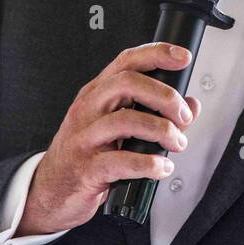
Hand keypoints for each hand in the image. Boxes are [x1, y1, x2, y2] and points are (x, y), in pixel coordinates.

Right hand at [16, 42, 201, 235]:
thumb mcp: (118, 129)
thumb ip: (156, 114)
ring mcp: (84, 138)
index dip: (157, 54)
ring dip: (162, 131)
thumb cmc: (87, 155)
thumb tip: (191, 105)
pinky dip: (149, 164)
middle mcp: (88, 109)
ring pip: (125, 120)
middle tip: (182, 116)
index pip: (126, 61)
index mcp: (97, 93)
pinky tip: (161, 167)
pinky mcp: (87, 168)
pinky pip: (121, 161)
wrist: (52, 190)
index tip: (183, 57)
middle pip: (127, 83)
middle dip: (164, 96)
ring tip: (176, 143)